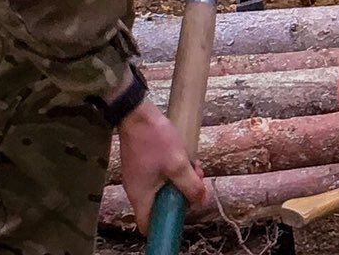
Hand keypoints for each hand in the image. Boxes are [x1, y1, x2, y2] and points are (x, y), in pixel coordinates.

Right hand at [117, 103, 207, 234]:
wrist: (136, 113)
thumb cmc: (154, 139)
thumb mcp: (178, 164)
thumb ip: (191, 185)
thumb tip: (202, 202)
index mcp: (140, 196)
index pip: (148, 225)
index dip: (165, 224)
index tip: (182, 214)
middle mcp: (136, 191)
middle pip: (159, 206)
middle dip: (181, 197)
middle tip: (196, 184)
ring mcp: (138, 177)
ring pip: (162, 190)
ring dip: (180, 182)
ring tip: (194, 168)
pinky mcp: (142, 166)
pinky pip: (159, 177)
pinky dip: (173, 172)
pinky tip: (185, 159)